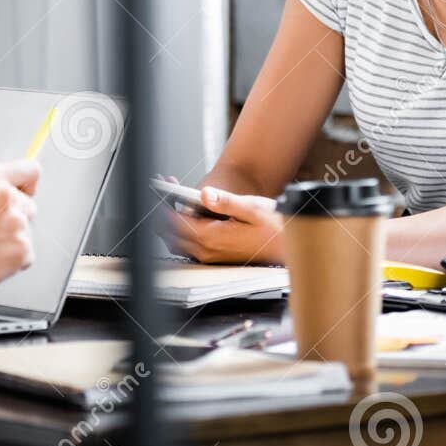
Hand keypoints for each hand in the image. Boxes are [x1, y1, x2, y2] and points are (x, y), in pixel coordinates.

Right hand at [0, 160, 37, 297]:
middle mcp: (7, 197)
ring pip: (25, 230)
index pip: (30, 170)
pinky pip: (26, 254)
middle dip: (14, 215)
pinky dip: (12, 259)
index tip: (24, 192)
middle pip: (28, 204)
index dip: (26, 183)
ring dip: (11, 237)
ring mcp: (17, 224)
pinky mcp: (22, 249)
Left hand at [162, 187, 282, 264]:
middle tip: (163, 190)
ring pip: (176, 242)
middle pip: (170, 234)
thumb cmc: (272, 226)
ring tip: (170, 199)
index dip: (162, 205)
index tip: (159, 188)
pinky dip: (179, 231)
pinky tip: (185, 215)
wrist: (286, 247)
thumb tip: (204, 194)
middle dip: (162, 213)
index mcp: (212, 237)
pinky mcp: (212, 257)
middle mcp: (206, 250)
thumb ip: (226, 202)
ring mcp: (208, 256)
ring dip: (168, 223)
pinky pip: (186, 246)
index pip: (174, 223)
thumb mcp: (252, 208)